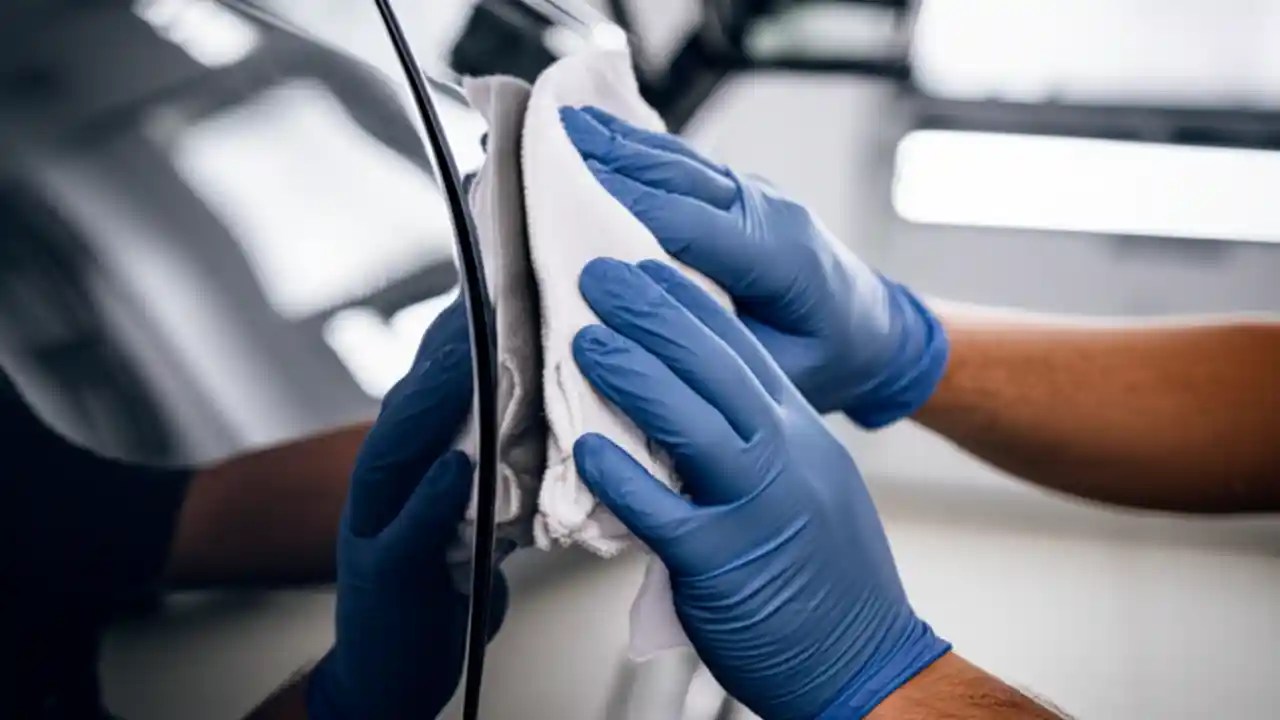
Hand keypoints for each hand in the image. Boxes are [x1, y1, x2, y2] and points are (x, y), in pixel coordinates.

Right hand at [307, 302, 505, 718]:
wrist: (394, 668)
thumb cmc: (442, 585)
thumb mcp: (478, 510)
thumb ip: (502, 464)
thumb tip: (557, 418)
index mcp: (411, 462)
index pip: (433, 386)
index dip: (464, 336)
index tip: (503, 286)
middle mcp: (387, 483)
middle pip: (411, 402)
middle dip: (448, 351)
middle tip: (490, 300)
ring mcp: (376, 527)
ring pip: (394, 452)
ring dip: (433, 404)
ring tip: (469, 361)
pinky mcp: (382, 575)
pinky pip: (405, 532)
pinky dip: (429, 500)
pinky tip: (456, 469)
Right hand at [561, 106, 947, 427]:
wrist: (876, 333)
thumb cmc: (830, 360)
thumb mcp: (782, 373)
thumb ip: (722, 345)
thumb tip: (648, 328)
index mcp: (778, 256)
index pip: (689, 224)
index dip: (627, 209)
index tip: (570, 199)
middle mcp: (767, 212)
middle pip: (679, 178)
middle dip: (612, 160)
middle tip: (551, 143)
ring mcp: (757, 196)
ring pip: (681, 162)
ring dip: (620, 143)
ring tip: (564, 126)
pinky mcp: (744, 195)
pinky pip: (687, 165)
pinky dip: (641, 148)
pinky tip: (602, 134)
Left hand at [571, 258, 948, 718]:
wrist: (868, 663)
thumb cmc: (831, 580)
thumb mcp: (812, 485)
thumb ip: (762, 440)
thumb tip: (697, 404)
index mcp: (800, 434)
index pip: (741, 349)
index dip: (688, 303)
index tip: (648, 268)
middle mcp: (785, 458)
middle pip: (713, 368)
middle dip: (651, 314)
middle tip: (601, 276)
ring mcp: (757, 508)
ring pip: (691, 424)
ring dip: (632, 376)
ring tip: (586, 341)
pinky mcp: (724, 563)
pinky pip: (664, 511)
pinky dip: (623, 477)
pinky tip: (588, 449)